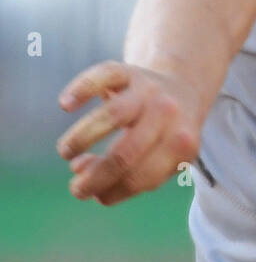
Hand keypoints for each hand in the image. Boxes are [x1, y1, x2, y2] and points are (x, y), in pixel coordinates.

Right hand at [56, 61, 202, 205]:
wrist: (183, 88)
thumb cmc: (163, 136)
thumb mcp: (161, 161)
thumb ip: (127, 176)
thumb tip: (80, 170)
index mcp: (181, 146)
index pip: (140, 179)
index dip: (107, 189)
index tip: (86, 190)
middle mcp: (168, 116)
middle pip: (125, 153)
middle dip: (95, 175)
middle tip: (74, 186)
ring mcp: (148, 90)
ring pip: (113, 115)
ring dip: (82, 138)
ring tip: (66, 152)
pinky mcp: (128, 71)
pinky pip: (102, 76)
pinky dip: (81, 89)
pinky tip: (65, 105)